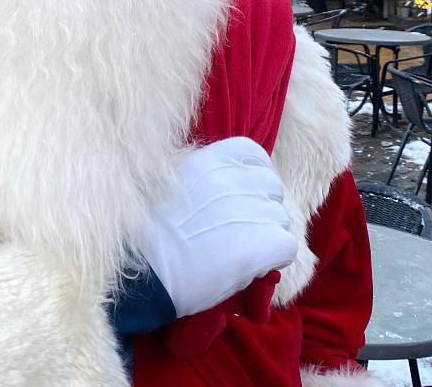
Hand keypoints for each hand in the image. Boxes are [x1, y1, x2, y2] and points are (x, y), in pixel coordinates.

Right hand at [137, 136, 296, 317]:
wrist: (144, 276)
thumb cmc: (148, 237)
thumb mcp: (168, 186)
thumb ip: (201, 178)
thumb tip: (227, 189)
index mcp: (209, 160)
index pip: (254, 154)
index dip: (254, 178)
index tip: (242, 198)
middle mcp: (234, 178)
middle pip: (272, 188)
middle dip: (261, 209)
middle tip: (238, 232)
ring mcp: (251, 209)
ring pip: (280, 219)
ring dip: (265, 236)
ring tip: (236, 253)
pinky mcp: (264, 243)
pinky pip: (287, 246)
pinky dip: (274, 260)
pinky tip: (249, 268)